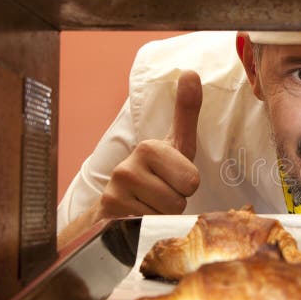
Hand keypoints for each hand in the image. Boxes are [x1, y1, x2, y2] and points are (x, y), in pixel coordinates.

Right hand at [96, 71, 202, 219]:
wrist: (118, 205)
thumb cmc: (156, 172)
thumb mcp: (176, 144)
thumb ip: (186, 112)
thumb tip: (190, 73)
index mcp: (150, 148)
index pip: (191, 181)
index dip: (187, 184)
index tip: (173, 177)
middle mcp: (127, 167)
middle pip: (180, 200)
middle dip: (176, 201)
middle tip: (162, 192)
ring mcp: (116, 192)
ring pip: (165, 215)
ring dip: (162, 214)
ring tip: (149, 203)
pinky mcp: (109, 215)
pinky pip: (149, 227)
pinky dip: (148, 225)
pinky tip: (137, 215)